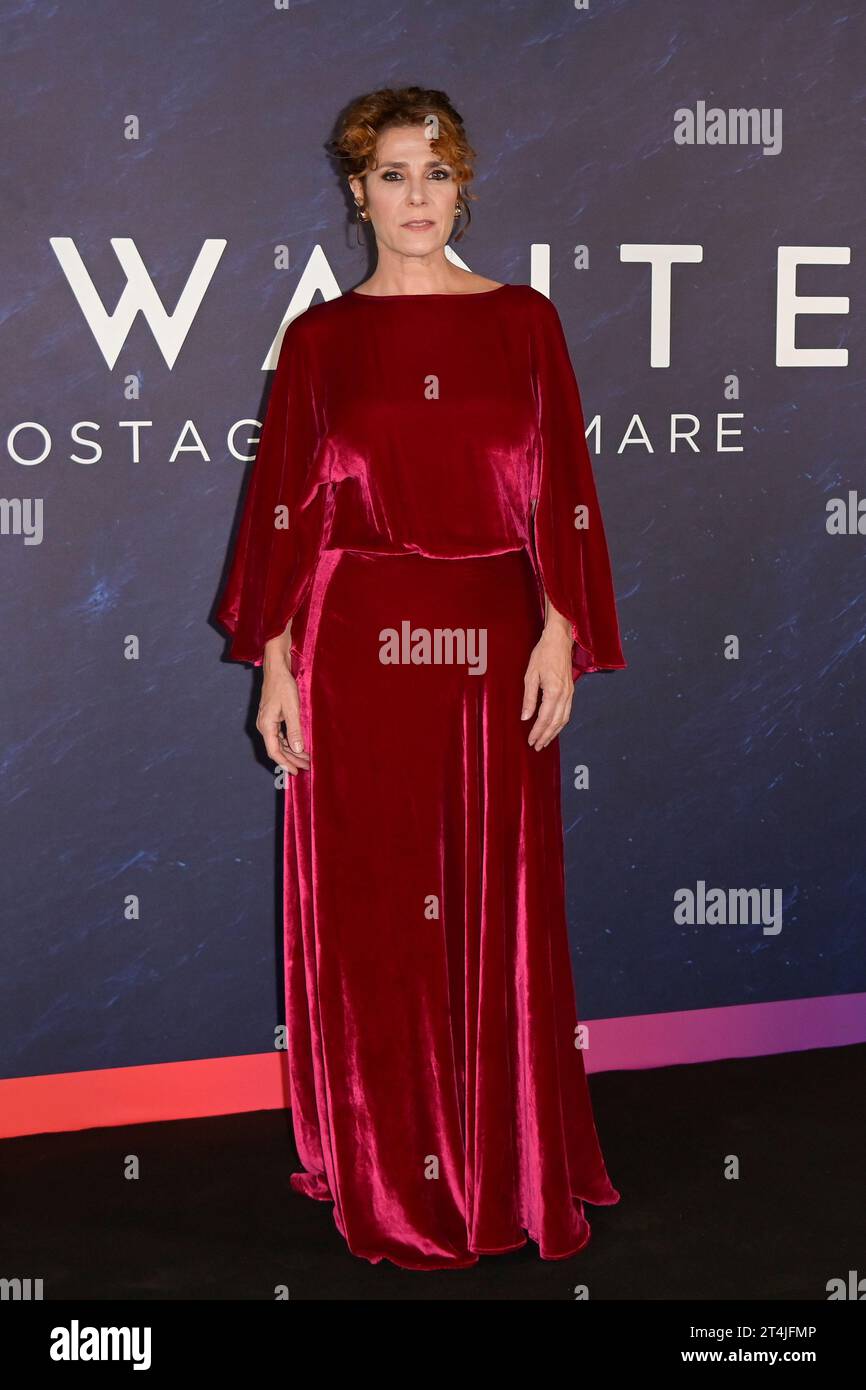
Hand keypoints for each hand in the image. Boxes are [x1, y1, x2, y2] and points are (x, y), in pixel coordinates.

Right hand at [256, 655, 310, 774]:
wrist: (276, 669)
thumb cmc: (283, 686)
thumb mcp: (292, 709)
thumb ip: (295, 730)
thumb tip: (298, 749)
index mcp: (266, 725)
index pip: (274, 751)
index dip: (286, 763)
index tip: (296, 772)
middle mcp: (264, 726)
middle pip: (277, 749)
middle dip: (292, 759)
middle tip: (307, 766)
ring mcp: (267, 722)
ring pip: (279, 743)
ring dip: (292, 751)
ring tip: (306, 758)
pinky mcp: (272, 717)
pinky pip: (280, 735)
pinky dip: (290, 742)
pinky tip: (299, 745)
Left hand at [521, 624, 574, 748]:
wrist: (559, 640)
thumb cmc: (543, 654)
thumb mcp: (530, 675)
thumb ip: (529, 698)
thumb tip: (525, 717)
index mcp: (553, 691)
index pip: (544, 718)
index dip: (537, 731)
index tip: (531, 740)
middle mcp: (564, 695)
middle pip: (556, 722)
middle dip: (546, 736)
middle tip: (537, 746)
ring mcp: (570, 693)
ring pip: (564, 719)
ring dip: (554, 732)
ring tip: (545, 741)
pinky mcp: (571, 690)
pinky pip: (567, 712)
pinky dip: (560, 723)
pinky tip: (554, 727)